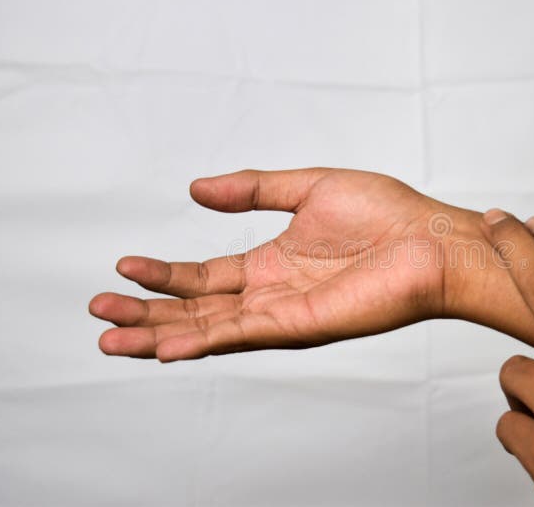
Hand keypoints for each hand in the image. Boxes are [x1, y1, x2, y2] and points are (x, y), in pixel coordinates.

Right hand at [89, 168, 463, 361]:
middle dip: (147, 314)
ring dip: (160, 334)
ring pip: (211, 329)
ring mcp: (285, 314)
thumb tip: (195, 188)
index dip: (163, 276)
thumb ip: (253, 189)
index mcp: (273, 264)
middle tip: (99, 314)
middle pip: (197, 310)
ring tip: (111, 337)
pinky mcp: (303, 326)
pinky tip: (166, 347)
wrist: (434, 238)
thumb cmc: (387, 213)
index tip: (123, 265)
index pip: (205, 277)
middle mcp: (273, 295)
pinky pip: (244, 336)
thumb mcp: (307, 187)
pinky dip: (203, 342)